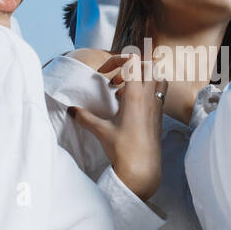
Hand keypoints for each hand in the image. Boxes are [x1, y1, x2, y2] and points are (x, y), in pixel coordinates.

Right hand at [68, 53, 162, 200]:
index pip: (134, 61)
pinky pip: (158, 92)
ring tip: (124, 89)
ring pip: (158, 77)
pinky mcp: (159, 115)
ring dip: (142, 76)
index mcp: (136, 95)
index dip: (117, 60)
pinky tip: (129, 105)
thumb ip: (85, 117)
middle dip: (131, 66)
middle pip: (149, 64)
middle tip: (115, 80)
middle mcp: (150, 96)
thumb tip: (71, 110)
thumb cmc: (125, 149)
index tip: (104, 73)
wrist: (143, 169)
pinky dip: (145, 90)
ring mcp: (157, 105)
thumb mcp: (101, 131)